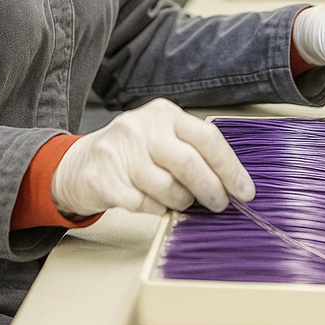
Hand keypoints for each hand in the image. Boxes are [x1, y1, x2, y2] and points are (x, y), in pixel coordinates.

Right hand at [51, 98, 254, 216]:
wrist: (79, 165)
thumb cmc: (132, 154)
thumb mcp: (162, 138)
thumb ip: (192, 151)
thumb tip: (231, 182)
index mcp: (164, 114)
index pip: (207, 137)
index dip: (230, 167)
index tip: (245, 191)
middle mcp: (142, 127)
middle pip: (189, 163)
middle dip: (211, 189)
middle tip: (219, 205)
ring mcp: (121, 151)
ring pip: (167, 188)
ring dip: (180, 202)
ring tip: (178, 201)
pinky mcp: (104, 178)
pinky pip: (144, 205)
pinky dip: (155, 210)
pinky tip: (152, 203)